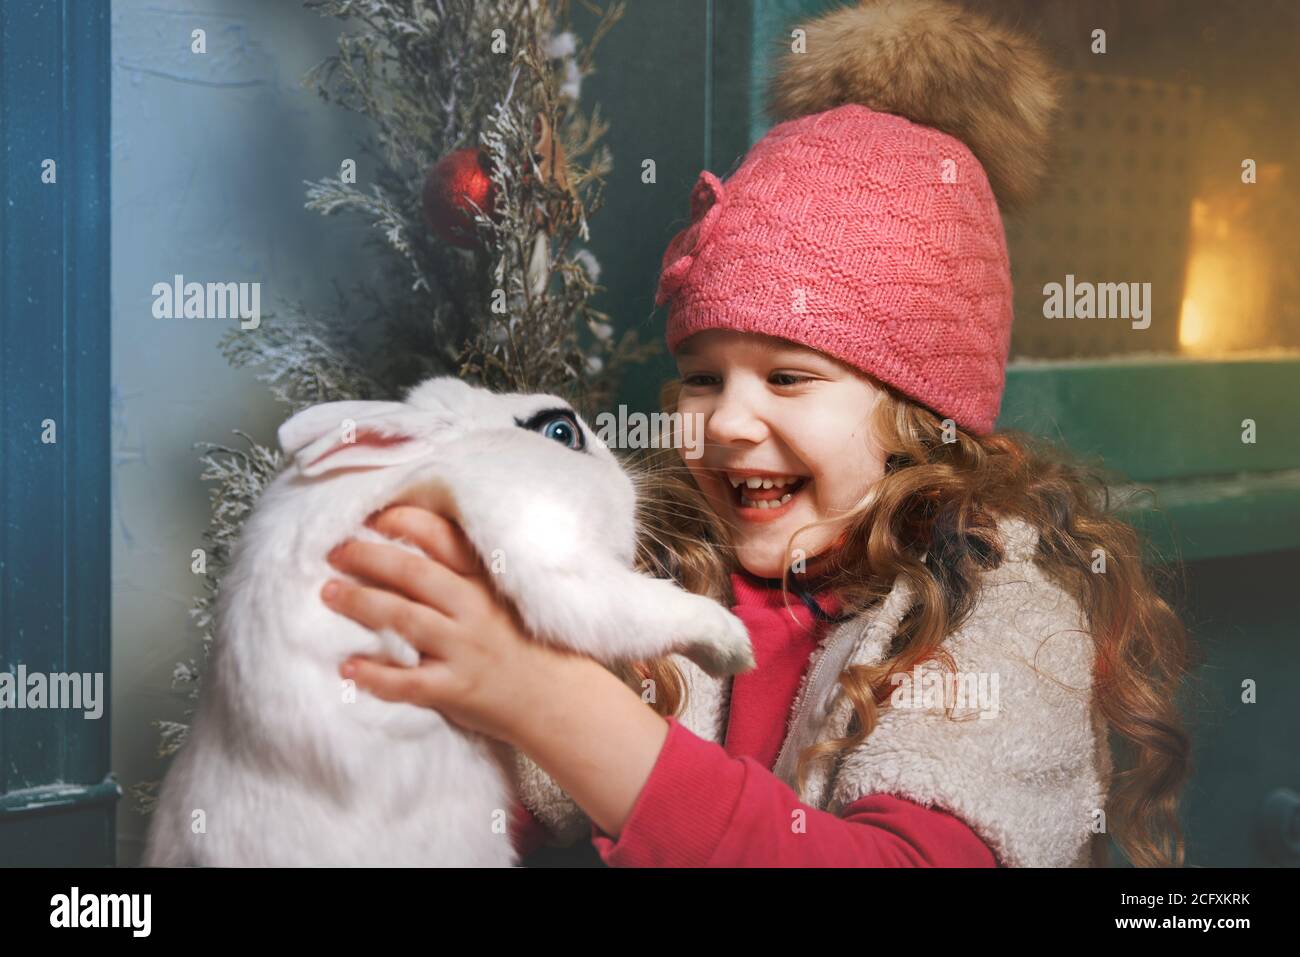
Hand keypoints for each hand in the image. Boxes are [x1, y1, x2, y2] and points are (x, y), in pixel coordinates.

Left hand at [320, 495, 569, 745]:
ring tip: (328, 593)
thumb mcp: (502, 596)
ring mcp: (464, 648)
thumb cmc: (523, 642)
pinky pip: (409, 681)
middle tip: (334, 552)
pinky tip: (348, 667)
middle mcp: (473, 609)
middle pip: (414, 574)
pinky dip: (376, 675)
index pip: (443, 538)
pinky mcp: (455, 688)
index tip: (373, 516)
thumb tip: (410, 545)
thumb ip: (464, 573)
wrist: (556, 696)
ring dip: (362, 603)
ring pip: (405, 619)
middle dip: (368, 558)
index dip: (405, 523)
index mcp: (484, 581)